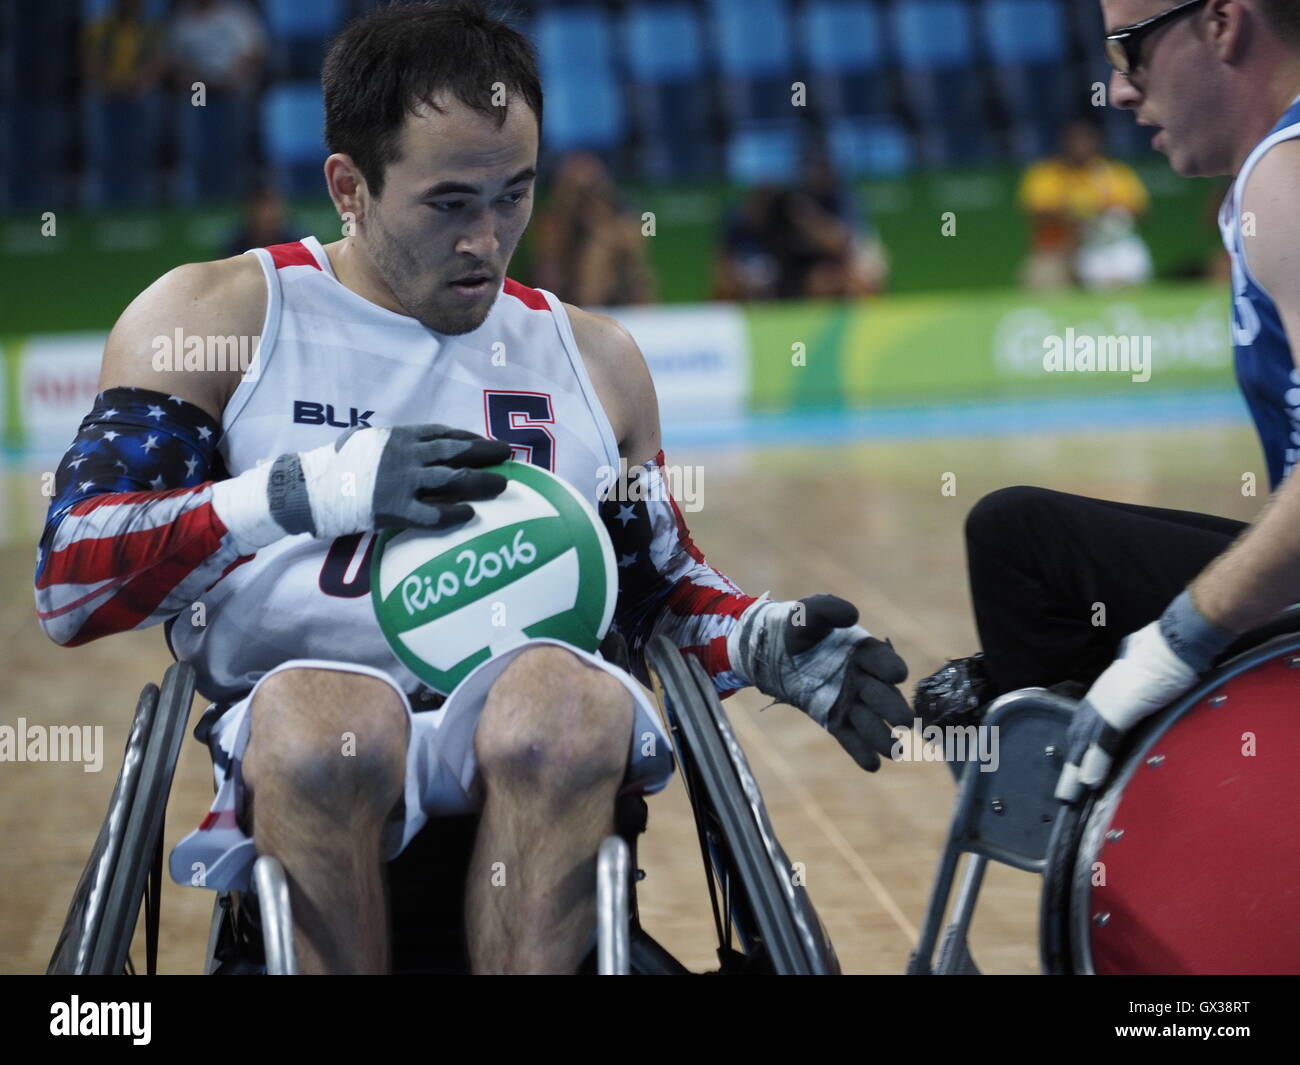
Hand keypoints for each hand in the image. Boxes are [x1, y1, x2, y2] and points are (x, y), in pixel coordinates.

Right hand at [268, 424, 510, 540]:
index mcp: (399, 437)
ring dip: (479, 481)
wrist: (310, 486)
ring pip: (451, 480)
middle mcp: (406, 455)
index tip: (486, 440)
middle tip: (508, 454)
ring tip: (501, 484)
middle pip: (455, 452)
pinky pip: (432, 514)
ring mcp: (402, 481)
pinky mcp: (395, 508)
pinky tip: (470, 515)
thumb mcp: (366, 439)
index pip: (443, 433)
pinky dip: (453, 514)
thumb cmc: (337, 464)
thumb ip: (392, 441)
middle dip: (485, 452)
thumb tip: (413, 443)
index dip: (468, 436)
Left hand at [728, 593, 910, 771]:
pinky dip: (860, 750)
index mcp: (864, 651)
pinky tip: (872, 765)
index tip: (897, 674)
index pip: (882, 661)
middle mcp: (863, 678)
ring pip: (870, 720)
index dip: (889, 667)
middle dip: (894, 709)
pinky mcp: (832, 717)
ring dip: (882, 736)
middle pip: (882, 696)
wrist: (769, 649)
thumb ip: (829, 609)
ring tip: (893, 751)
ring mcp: (848, 700)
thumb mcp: (810, 613)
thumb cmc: (796, 627)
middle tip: (905, 722)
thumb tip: (853, 616)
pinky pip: (849, 735)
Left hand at [1055, 590, 1232, 802]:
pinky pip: (1103, 743)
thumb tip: (1143, 691)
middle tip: (1064, 790)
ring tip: (1069, 796)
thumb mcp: (1143, 674)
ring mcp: (1106, 705)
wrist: (1174, 644)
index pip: (1084, 722)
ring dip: (1077, 771)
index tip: (1074, 763)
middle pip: (1078, 736)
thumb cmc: (1164, 654)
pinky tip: (1088, 782)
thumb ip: (1137, 687)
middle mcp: (1099, 698)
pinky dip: (1095, 763)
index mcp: (1105, 690)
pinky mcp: (1119, 713)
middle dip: (1071, 764)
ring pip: (1085, 744)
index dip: (1079, 744)